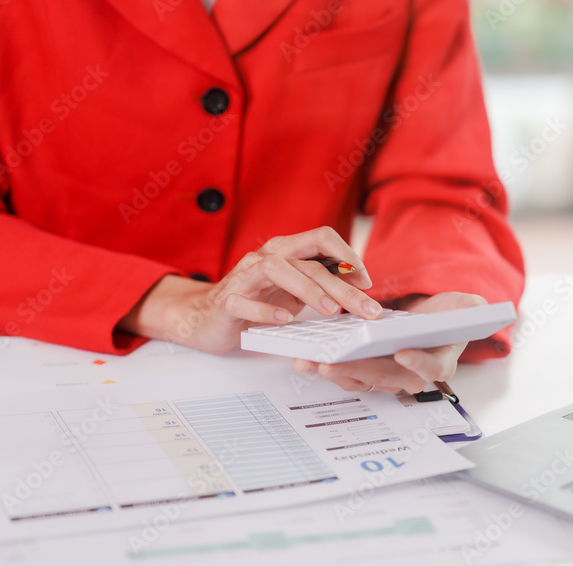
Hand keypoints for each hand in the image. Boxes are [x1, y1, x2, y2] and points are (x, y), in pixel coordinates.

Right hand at [119, 227, 381, 353]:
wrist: (205, 317)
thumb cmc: (254, 301)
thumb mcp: (293, 290)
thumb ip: (320, 284)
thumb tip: (359, 290)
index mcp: (286, 251)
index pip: (321, 237)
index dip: (348, 255)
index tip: (367, 283)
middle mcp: (266, 257)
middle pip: (309, 262)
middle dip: (343, 286)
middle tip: (367, 309)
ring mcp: (244, 277)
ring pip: (277, 270)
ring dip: (308, 290)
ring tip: (330, 311)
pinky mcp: (227, 301)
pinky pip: (245, 302)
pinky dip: (266, 311)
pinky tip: (285, 320)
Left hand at [293, 292, 487, 393]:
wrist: (428, 318)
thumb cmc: (448, 315)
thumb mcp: (468, 308)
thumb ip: (475, 310)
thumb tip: (480, 308)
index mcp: (440, 363)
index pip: (432, 370)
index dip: (419, 364)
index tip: (403, 353)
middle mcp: (412, 375)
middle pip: (385, 379)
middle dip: (357, 371)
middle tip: (333, 363)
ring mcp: (387, 374)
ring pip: (361, 380)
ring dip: (335, 372)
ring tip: (312, 362)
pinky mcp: (365, 368)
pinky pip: (345, 372)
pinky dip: (326, 366)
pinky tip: (306, 357)